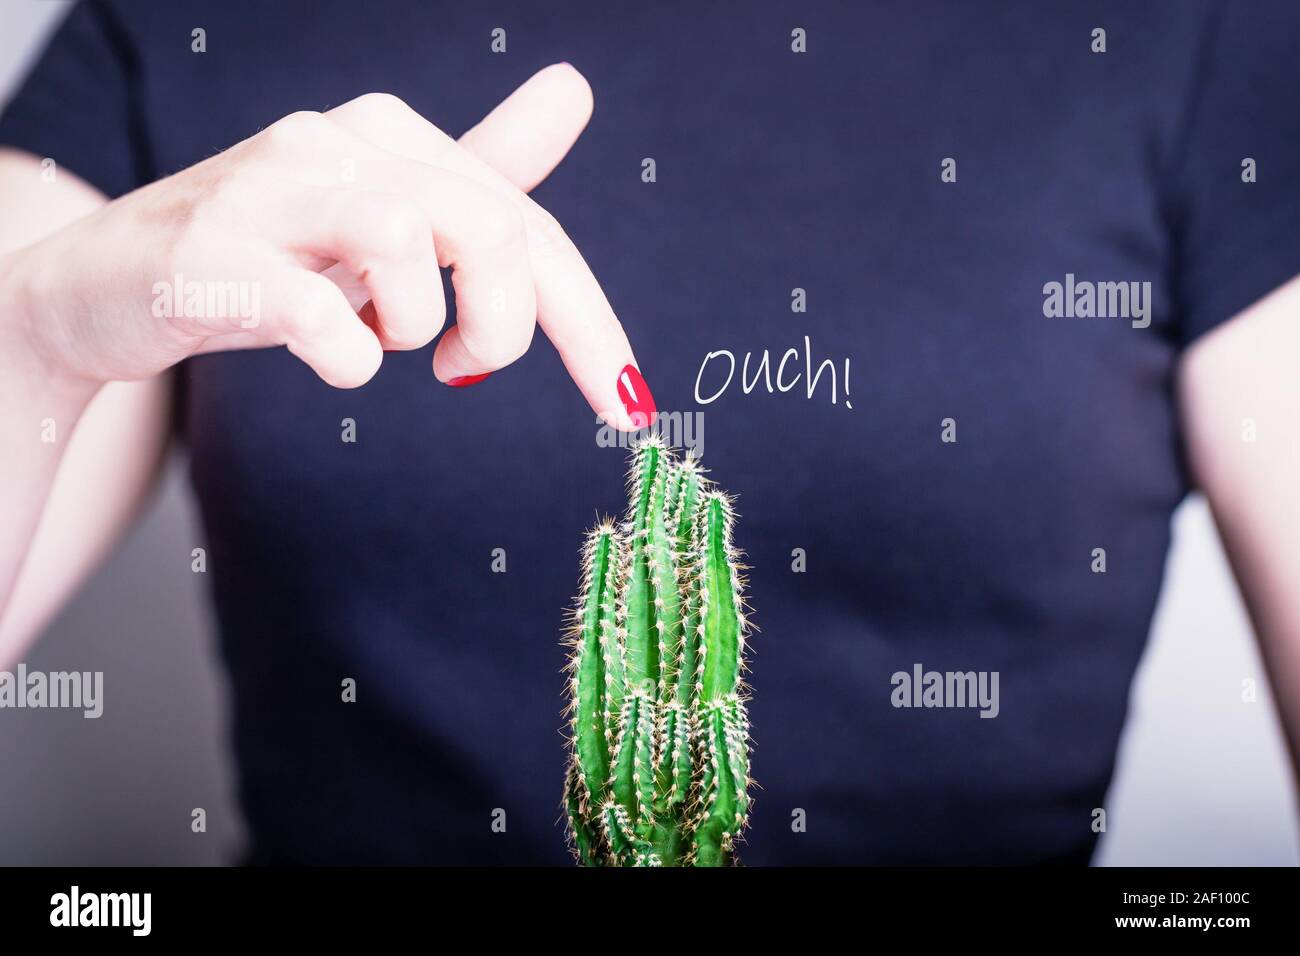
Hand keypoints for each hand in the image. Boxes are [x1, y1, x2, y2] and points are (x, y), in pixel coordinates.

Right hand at [6, 64, 651, 427]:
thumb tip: (573, 89)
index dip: (591, 324)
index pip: (529, 224)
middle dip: (510, 324)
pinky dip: (346, 353)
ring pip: (411, 243)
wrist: (108, 283)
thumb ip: (481, 173)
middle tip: (464, 368)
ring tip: (377, 341)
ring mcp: (272, 191)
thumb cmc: (267, 259)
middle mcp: (341, 144)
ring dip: (418, 328)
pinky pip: (317, 311)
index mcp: (396, 140)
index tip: (628, 405)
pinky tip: (331, 356)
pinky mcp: (213, 254)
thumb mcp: (387, 217)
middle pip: (493, 226)